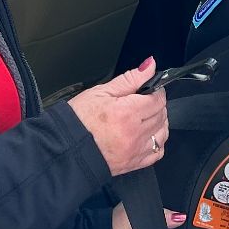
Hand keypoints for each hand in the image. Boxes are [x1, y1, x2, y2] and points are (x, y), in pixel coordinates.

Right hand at [67, 60, 169, 176]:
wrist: (66, 147)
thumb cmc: (78, 120)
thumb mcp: (101, 91)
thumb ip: (130, 78)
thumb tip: (150, 65)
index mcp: (126, 113)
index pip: (158, 99)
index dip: (156, 91)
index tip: (149, 90)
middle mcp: (134, 133)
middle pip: (161, 115)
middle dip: (155, 106)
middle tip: (141, 102)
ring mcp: (135, 150)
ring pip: (163, 133)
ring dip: (158, 123)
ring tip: (143, 118)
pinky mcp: (133, 163)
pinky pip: (157, 152)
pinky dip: (157, 143)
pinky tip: (146, 136)